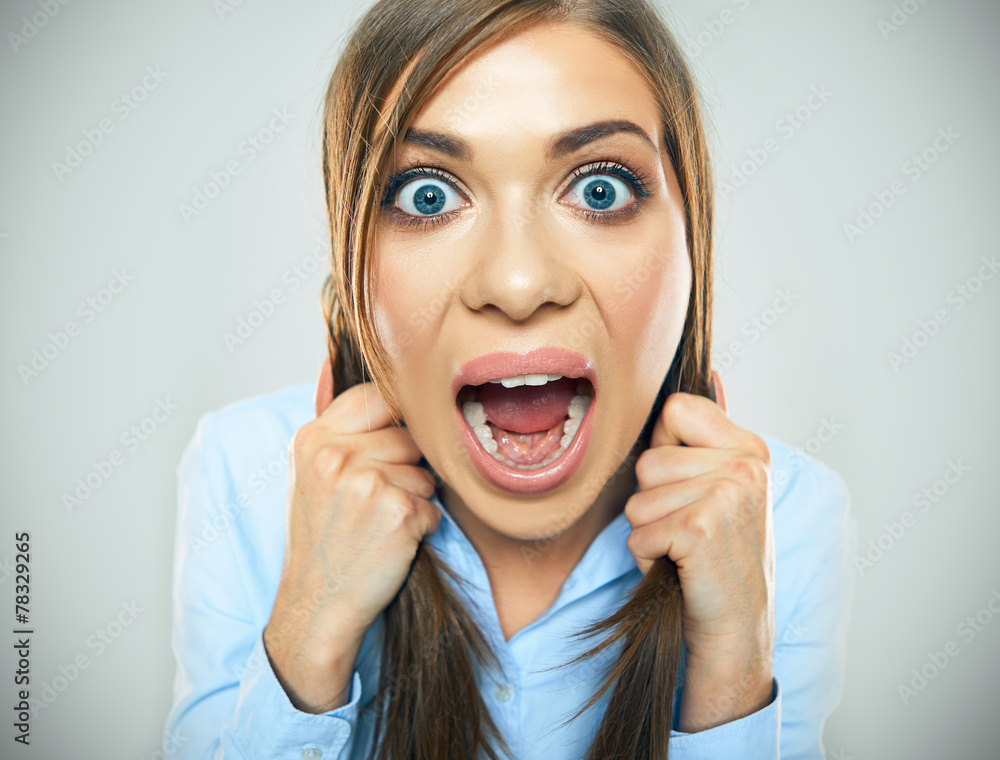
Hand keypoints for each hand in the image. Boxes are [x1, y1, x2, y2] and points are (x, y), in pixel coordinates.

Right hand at [263, 357, 439, 712]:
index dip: (394, 422)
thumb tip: (402, 398)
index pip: (378, 397)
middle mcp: (336, 455)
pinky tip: (390, 543)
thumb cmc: (323, 541)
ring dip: (415, 498)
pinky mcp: (397, 513)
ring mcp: (367, 483)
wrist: (317, 606)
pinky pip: (434, 506)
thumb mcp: (314, 476)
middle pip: (408, 435)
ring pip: (426, 471)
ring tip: (378, 524)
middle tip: (373, 504)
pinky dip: (422, 526)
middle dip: (405, 467)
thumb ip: (347, 436)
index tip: (388, 448)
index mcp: (313, 438)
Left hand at [624, 370, 774, 731]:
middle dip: (653, 502)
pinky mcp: (702, 529)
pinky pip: (638, 533)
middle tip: (689, 531)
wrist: (737, 629)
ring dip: (650, 532)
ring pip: (638, 499)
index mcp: (749, 447)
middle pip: (647, 461)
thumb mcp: (722, 487)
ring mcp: (727, 495)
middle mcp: (745, 465)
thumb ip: (708, 433)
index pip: (674, 410)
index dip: (666, 451)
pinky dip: (648, 558)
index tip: (689, 488)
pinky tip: (681, 569)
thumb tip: (711, 370)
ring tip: (686, 551)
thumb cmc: (718, 558)